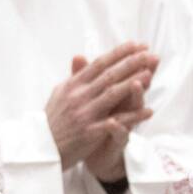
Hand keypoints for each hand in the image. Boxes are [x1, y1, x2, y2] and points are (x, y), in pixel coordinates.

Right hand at [45, 43, 157, 169]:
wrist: (42, 149)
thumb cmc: (52, 122)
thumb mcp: (60, 94)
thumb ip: (74, 76)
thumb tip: (81, 57)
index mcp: (73, 85)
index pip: (99, 64)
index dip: (119, 53)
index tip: (136, 45)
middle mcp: (79, 96)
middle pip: (109, 75)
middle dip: (131, 62)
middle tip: (150, 54)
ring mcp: (85, 113)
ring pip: (113, 93)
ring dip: (134, 83)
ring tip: (150, 74)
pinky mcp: (90, 132)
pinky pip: (116, 122)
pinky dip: (133, 116)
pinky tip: (148, 111)